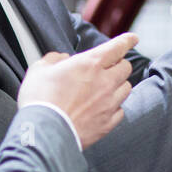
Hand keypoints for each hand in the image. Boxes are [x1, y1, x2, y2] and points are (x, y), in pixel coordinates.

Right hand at [17, 33, 138, 149]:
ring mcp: (109, 103)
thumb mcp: (39, 70)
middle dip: (119, 65)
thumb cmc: (40, 99)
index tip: (133, 38)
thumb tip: (62, 59)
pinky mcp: (108, 123)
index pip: (118, 47)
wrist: (45, 132)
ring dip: (118, 86)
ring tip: (105, 89)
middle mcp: (105, 82)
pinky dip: (114, 107)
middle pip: (126, 68)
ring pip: (126, 89)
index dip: (127, 40)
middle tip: (108, 68)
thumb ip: (53, 59)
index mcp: (90, 63)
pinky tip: (102, 108)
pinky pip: (120, 111)